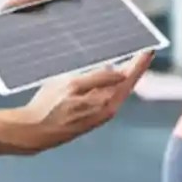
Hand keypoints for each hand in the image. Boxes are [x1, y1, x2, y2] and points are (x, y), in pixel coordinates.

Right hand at [14, 50, 153, 154]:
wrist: (33, 132)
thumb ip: (98, 78)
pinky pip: (105, 94)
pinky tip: (105, 72)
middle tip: (140, 48)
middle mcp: (107, 110)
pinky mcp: (90, 115)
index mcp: (107, 103)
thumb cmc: (49, 108)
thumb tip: (120, 72)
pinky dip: (108, 82)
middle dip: (132, 66)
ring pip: (115, 89)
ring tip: (126, 56)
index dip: (139, 63)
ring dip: (121, 72)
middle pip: (125, 84)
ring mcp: (99, 114)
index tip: (149, 49)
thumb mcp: (72, 86)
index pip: (130, 79)